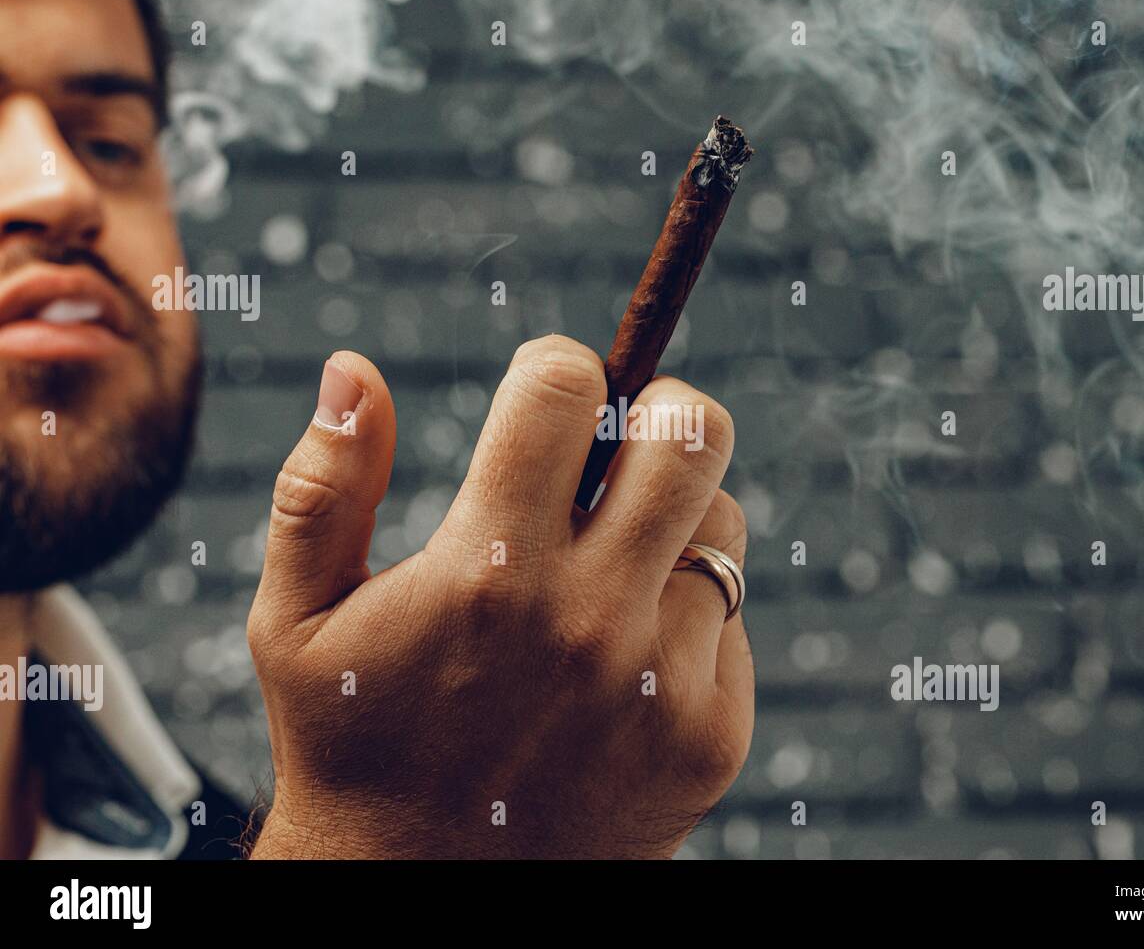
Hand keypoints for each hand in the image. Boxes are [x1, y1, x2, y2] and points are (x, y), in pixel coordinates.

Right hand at [246, 336, 751, 857]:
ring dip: (674, 517)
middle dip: (662, 409)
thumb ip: (323, 485)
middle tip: (626, 438)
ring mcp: (661, 681)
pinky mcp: (709, 734)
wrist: (423, 898)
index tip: (544, 394)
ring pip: (721, 522)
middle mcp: (587, 620)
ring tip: (608, 564)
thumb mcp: (295, 620)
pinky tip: (622, 656)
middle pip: (693, 433)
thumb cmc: (352, 742)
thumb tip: (354, 366)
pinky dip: (686, 609)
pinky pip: (731, 617)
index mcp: (486, 571)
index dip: (556, 368)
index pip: (568, 390)